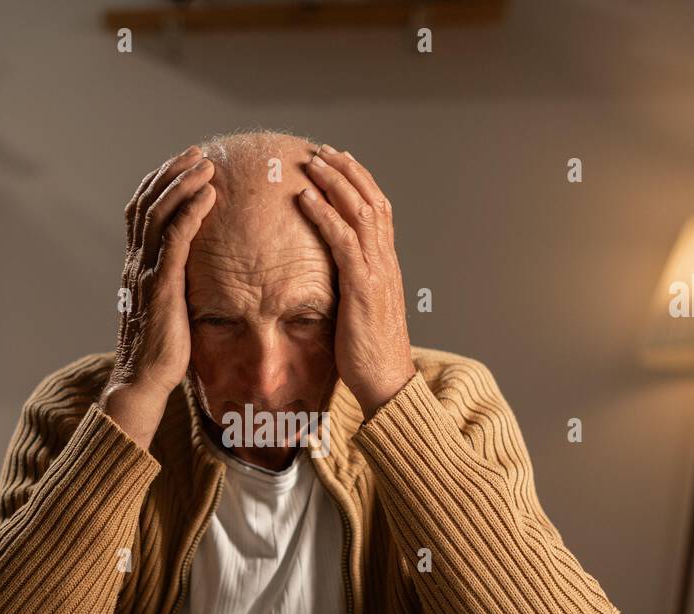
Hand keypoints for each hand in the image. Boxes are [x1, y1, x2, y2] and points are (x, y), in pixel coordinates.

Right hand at [103, 145, 216, 446]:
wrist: (143, 382)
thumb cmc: (161, 353)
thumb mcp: (169, 310)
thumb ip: (175, 287)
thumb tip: (197, 276)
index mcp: (137, 267)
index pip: (141, 213)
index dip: (159, 185)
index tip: (182, 166)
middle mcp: (136, 264)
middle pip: (147, 204)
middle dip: (171, 174)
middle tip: (196, 153)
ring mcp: (146, 273)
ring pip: (159, 214)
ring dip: (182, 184)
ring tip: (205, 164)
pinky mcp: (161, 286)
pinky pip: (175, 239)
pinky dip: (190, 212)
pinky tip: (208, 196)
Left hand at [298, 146, 413, 417]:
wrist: (387, 382)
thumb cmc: (369, 353)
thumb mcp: (362, 310)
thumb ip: (352, 286)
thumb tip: (331, 275)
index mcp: (387, 265)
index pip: (378, 210)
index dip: (360, 181)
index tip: (339, 162)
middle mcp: (386, 262)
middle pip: (371, 200)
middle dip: (346, 171)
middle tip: (322, 151)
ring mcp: (377, 272)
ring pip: (359, 212)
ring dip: (334, 183)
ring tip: (312, 163)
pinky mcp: (362, 287)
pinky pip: (342, 241)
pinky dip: (324, 215)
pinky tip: (305, 199)